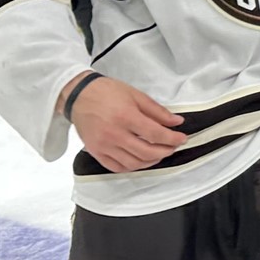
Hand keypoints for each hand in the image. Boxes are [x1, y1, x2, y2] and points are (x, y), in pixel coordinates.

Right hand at [61, 74, 186, 172]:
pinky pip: (117, 167)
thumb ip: (157, 111)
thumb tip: (177, 122)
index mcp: (126, 117)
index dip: (172, 138)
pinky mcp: (95, 152)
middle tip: (172, 146)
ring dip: (151, 161)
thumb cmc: (107, 92)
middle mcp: (114, 134)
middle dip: (165, 151)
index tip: (182, 138)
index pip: (155, 134)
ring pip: (133, 163)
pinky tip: (140, 160)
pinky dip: (132, 167)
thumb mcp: (136, 95)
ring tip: (159, 153)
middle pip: (146, 152)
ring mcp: (103, 146)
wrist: (78, 95)